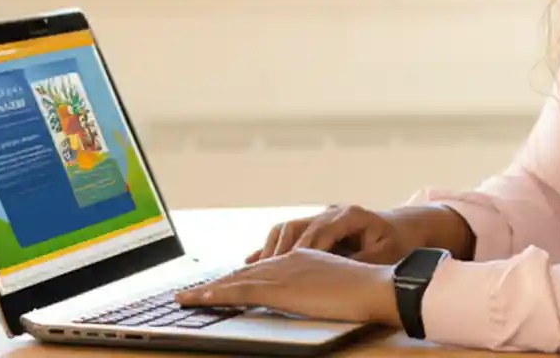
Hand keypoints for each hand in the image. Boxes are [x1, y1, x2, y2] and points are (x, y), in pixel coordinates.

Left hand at [175, 249, 400, 325]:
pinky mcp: (280, 286)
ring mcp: (282, 271)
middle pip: (243, 273)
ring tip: (184, 298)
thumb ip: (316, 288)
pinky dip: (215, 295)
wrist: (375, 285)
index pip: (261, 270)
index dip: (237, 279)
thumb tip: (308, 298)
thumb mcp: (335, 286)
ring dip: (208, 290)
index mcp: (300, 259)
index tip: (219, 288)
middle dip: (216, 284)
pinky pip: (240, 290)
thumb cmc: (364, 291)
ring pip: (236, 281)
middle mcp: (287, 260)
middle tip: (190, 293)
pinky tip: (199, 299)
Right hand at [246, 205, 417, 264]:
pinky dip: (272, 247)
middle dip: (279, 251)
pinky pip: (288, 235)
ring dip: (271, 248)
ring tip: (253, 270)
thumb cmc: (398, 241)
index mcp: (349, 215)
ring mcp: (321, 217)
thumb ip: (362, 261)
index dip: (302, 252)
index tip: (287, 270)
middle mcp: (330, 212)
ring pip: (287, 228)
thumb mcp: (386, 254)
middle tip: (262, 274)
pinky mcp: (316, 227)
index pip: (319, 232)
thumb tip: (338, 273)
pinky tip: (253, 262)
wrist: (403, 227)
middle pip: (296, 227)